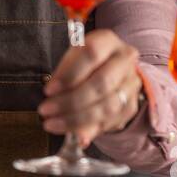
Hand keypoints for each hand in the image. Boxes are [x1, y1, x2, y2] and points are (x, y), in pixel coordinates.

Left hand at [39, 29, 144, 146]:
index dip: (69, 74)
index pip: (91, 54)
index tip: (48, 90)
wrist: (113, 71)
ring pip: (106, 106)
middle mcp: (125, 60)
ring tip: (52, 124)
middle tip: (46, 110)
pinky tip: (74, 136)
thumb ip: (64, 72)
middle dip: (70, 101)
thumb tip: (53, 94)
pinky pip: (110, 122)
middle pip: (100, 83)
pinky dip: (90, 130)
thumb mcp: (72, 57)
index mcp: (108, 41)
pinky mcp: (130, 106)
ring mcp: (131, 84)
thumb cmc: (84, 62)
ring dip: (76, 119)